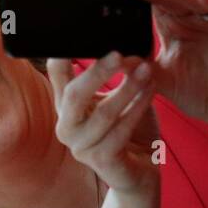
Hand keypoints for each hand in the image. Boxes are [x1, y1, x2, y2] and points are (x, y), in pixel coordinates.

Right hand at [48, 53, 160, 192]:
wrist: (140, 172)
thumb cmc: (130, 128)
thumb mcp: (122, 95)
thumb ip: (120, 73)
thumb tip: (128, 46)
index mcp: (68, 107)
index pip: (57, 76)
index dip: (60, 58)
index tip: (72, 36)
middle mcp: (67, 127)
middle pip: (73, 95)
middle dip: (96, 73)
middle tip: (118, 54)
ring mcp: (81, 147)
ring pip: (104, 113)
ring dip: (128, 89)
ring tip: (147, 70)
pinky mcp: (101, 161)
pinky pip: (121, 131)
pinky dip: (138, 108)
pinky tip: (151, 91)